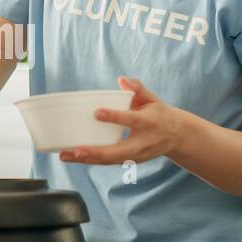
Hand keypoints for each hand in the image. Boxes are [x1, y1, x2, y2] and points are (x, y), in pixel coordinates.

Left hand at [60, 77, 180, 164]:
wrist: (177, 137)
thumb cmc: (160, 114)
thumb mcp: (153, 99)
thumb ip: (138, 89)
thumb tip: (122, 79)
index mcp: (149, 123)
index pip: (131, 120)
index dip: (114, 117)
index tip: (97, 113)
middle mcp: (142, 142)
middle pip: (117, 151)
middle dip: (95, 152)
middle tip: (75, 150)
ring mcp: (136, 155)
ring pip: (110, 161)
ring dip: (87, 159)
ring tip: (65, 155)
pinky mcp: (130, 161)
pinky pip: (108, 162)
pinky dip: (91, 161)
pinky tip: (73, 157)